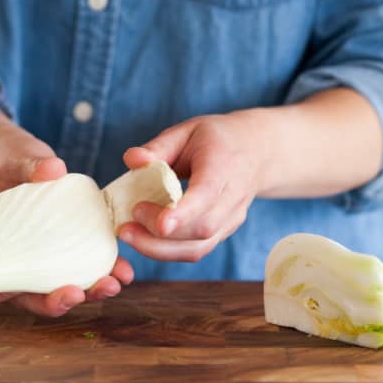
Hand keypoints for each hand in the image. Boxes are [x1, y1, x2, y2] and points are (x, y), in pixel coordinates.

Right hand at [0, 129, 132, 315]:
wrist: (24, 164)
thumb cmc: (11, 166)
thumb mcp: (16, 161)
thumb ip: (30, 166)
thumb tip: (53, 169)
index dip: (7, 295)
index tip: (29, 290)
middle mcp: (11, 267)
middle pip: (29, 298)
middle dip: (57, 302)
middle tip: (80, 293)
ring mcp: (38, 267)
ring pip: (57, 291)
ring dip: (86, 293)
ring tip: (114, 283)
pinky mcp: (62, 258)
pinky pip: (79, 272)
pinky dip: (100, 274)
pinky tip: (123, 271)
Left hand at [118, 111, 265, 262]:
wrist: (256, 152)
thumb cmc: (215, 139)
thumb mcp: (186, 131)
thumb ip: (158, 147)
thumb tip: (131, 160)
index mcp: (223, 166)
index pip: (207, 195)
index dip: (184, 212)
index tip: (161, 224)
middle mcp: (233, 197)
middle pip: (202, 228)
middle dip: (160, 234)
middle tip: (126, 224)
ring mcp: (231, 219)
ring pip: (199, 247)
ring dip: (159, 249)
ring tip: (129, 234)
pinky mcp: (224, 232)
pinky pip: (196, 250)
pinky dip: (168, 250)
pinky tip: (145, 238)